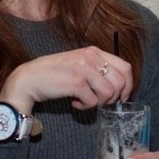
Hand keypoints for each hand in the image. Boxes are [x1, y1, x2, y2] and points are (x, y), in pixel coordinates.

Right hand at [0, 46, 132, 113]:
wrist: (30, 78)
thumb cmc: (54, 73)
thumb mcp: (78, 63)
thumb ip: (97, 68)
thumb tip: (120, 86)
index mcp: (94, 51)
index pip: (125, 67)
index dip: (128, 85)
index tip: (121, 96)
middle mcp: (91, 57)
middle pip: (120, 82)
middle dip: (113, 97)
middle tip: (98, 101)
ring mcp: (84, 69)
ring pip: (109, 94)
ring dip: (97, 102)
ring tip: (83, 100)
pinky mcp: (76, 82)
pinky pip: (93, 102)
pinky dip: (84, 106)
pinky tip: (74, 102)